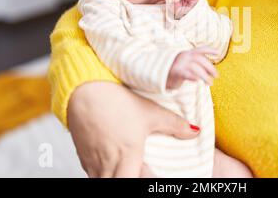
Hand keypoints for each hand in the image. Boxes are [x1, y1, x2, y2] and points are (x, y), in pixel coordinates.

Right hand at [67, 81, 200, 177]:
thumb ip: (175, 125)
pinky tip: (112, 162)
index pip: (131, 187)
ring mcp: (92, 163)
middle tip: (139, 172)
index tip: (149, 178)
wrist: (82, 90)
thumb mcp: (151, 112)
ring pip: (103, 183)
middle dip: (128, 181)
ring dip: (116, 178)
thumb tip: (195, 131)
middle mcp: (108, 166)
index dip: (143, 184)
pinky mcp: (82, 157)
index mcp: (127, 159)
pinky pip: (93, 174)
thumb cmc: (115, 101)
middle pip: (116, 186)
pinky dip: (103, 173)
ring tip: (127, 168)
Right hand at [166, 47, 218, 88]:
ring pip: (195, 68)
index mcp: (188, 53)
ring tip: (210, 83)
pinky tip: (197, 81)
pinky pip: (187, 74)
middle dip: (210, 67)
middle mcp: (184, 56)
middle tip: (216, 75)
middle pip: (200, 60)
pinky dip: (193, 77)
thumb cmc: (176, 71)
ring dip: (204, 76)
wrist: (161, 75)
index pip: (200, 49)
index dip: (210, 50)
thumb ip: (196, 64)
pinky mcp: (176, 72)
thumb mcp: (186, 64)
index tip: (218, 53)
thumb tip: (211, 71)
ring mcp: (180, 64)